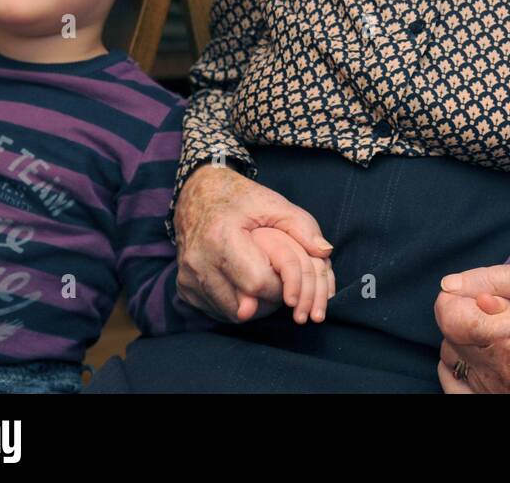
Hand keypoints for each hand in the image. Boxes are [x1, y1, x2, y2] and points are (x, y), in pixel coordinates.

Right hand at [174, 163, 334, 323]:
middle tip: (276, 278)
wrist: (199, 195)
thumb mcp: (274, 203)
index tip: (287, 275)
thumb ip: (302, 226)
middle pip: (244, 304)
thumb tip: (325, 252)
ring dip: (253, 305)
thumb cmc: (241, 199)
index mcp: (221, 237)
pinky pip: (216, 311)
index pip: (257, 282)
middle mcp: (199, 261)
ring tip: (262, 280)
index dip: (280, 285)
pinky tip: (243, 285)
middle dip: (269, 298)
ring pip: (230, 313)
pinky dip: (235, 304)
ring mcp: (188, 278)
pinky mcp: (184, 289)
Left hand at [433, 264, 509, 393]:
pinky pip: (452, 385)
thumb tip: (449, 285)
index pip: (451, 318)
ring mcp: (495, 387)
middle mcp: (500, 367)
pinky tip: (475, 353)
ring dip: (461, 340)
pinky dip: (455, 367)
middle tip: (487, 310)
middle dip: (461, 315)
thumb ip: (486, 278)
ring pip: (450, 356)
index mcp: (509, 334)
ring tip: (490, 332)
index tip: (468, 293)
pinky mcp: (492, 397)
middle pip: (449, 335)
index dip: (452, 299)